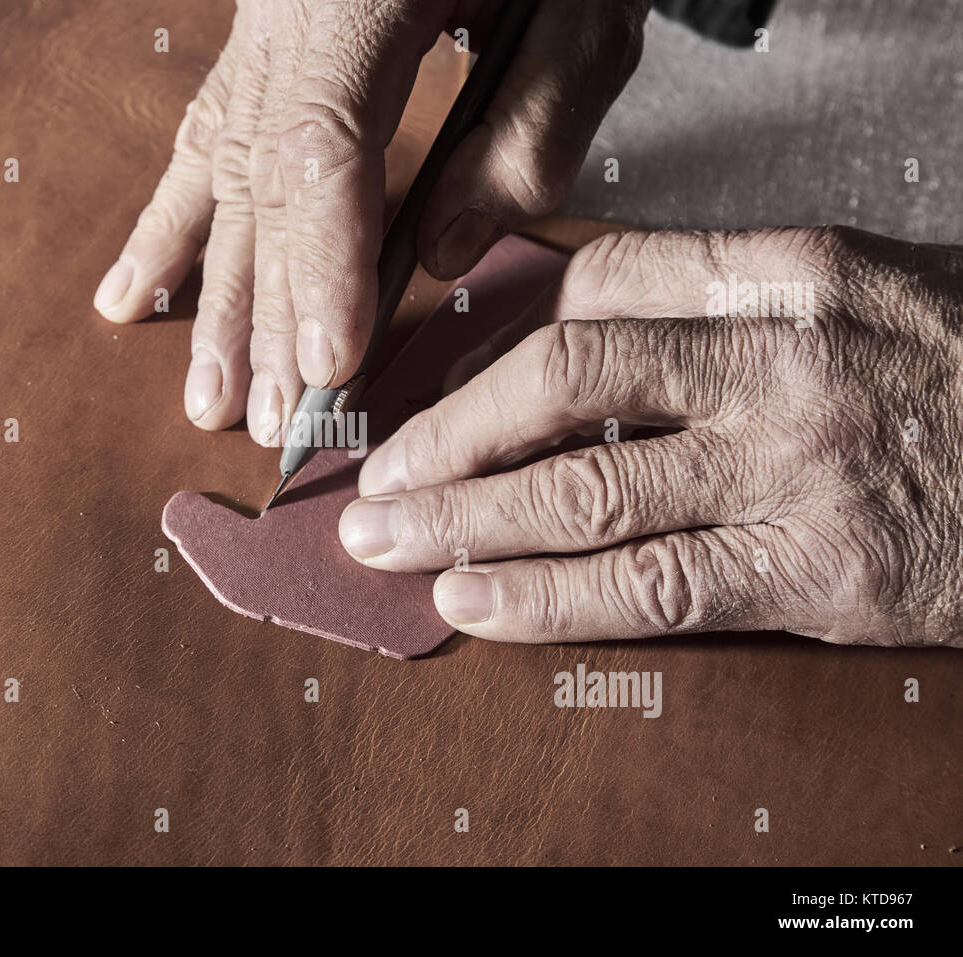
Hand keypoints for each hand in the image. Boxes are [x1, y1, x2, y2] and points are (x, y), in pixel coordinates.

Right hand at [94, 0, 647, 443]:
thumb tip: (440, 255)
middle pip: (260, 183)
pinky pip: (199, 140)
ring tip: (205, 398)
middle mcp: (283, 12)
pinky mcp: (254, 43)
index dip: (320, 266)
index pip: (319, 148)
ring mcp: (255, 29)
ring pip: (217, 177)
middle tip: (273, 421)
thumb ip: (525, 133)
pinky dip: (167, 225)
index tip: (329, 365)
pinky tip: (128, 293)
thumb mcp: (581, 8)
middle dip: (266, 316)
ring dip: (211, 297)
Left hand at [339, 226, 962, 646]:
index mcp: (789, 273)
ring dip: (465, 520)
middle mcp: (782, 360)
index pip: (598, 288)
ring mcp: (795, 467)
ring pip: (587, 488)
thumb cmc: (962, 379)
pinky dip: (545, 598)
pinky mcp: (815, 570)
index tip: (439, 385)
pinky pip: (648, 587)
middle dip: (449, 432)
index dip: (494, 343)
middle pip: (565, 378)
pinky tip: (474, 604)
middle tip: (378, 473)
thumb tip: (574, 339)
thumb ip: (723, 303)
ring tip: (387, 541)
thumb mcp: (858, 293)